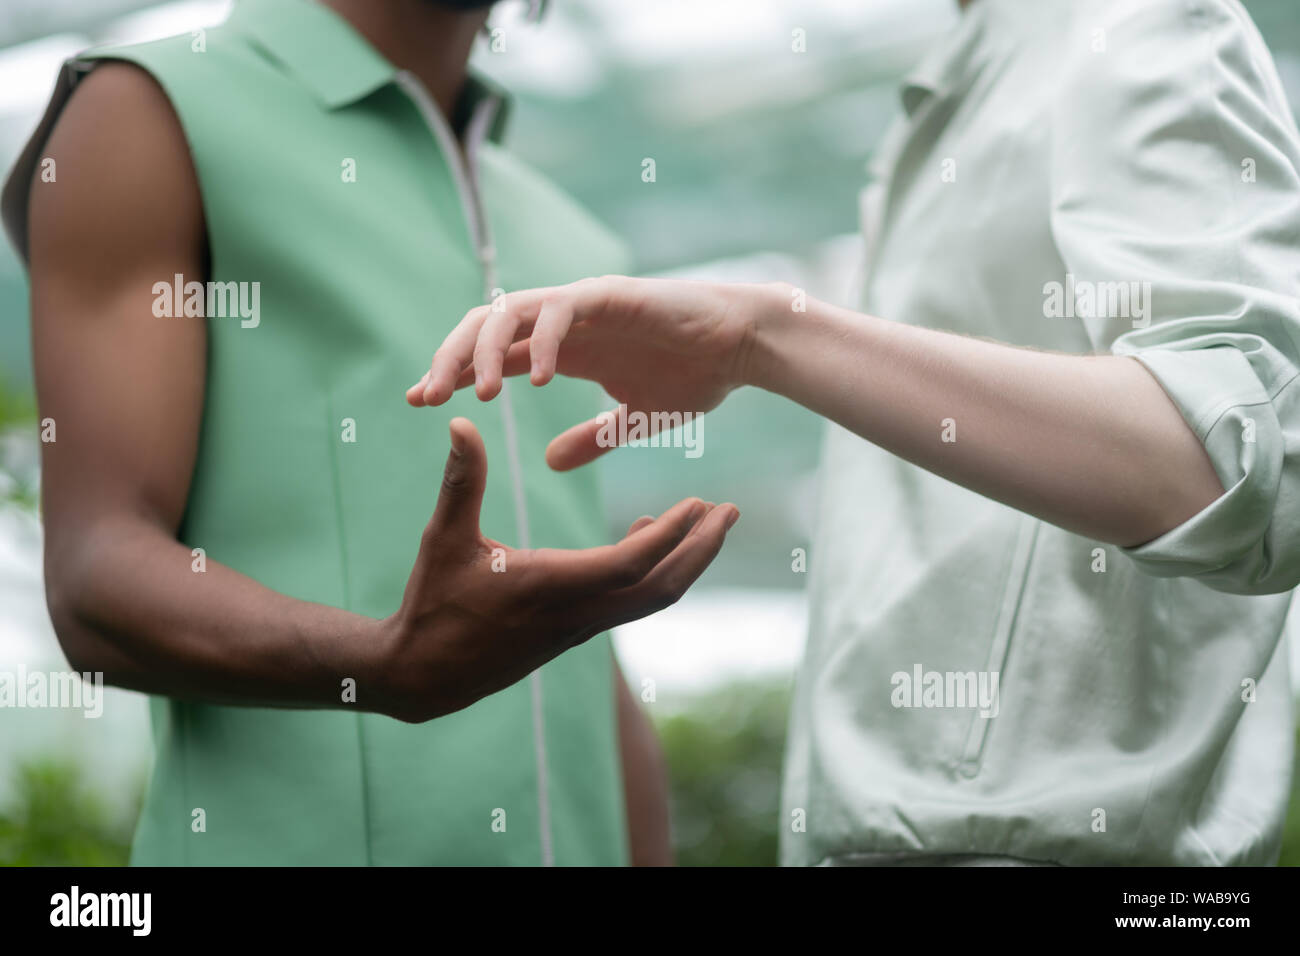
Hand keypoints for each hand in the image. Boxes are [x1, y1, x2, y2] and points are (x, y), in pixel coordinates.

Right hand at [374, 417, 738, 721]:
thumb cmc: (432, 605)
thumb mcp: (443, 538)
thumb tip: (459, 421)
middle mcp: (576, 613)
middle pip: (661, 587)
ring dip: (685, 560)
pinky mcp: (575, 631)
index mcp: (550, 587)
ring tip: (708, 521)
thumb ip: (461, 480)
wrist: (425, 677)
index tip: (698, 502)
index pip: (630, 565)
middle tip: (731, 511)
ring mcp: (580, 627)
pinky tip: (643, 533)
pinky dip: (652, 570)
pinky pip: (629, 601)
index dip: (670, 535)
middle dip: (701, 549)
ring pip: (651, 598)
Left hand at [407, 276, 767, 469]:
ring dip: (485, 350)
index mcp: (561, 348)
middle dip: (450, 359)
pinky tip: (535, 382)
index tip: (421, 402)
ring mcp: (584, 304)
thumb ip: (591, 438)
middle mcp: (563, 322)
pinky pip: (561, 311)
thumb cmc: (694, 374)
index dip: (452, 373)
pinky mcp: (610, 296)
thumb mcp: (632, 420)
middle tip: (426, 397)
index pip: (491, 354)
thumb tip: (548, 460)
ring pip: (511, 312)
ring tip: (475, 394)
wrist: (742, 347)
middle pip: (485, 327)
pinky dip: (543, 342)